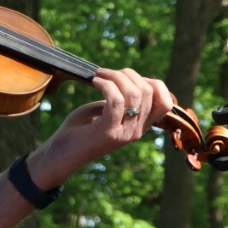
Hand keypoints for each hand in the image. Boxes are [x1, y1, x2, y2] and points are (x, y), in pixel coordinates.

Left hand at [27, 67, 172, 187]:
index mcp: (140, 127)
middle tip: (107, 73)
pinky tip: (94, 82)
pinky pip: (116, 100)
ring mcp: (124, 132)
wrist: (62, 154)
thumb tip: (130, 77)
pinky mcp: (108, 131)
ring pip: (134, 93)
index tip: (129, 78)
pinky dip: (106, 85)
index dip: (153, 83)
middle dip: (128, 74)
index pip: (165, 103)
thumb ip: (122, 98)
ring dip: (116, 76)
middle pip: (148, 91)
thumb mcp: (106, 111)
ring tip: (99, 75)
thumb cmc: (80, 129)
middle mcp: (136, 131)